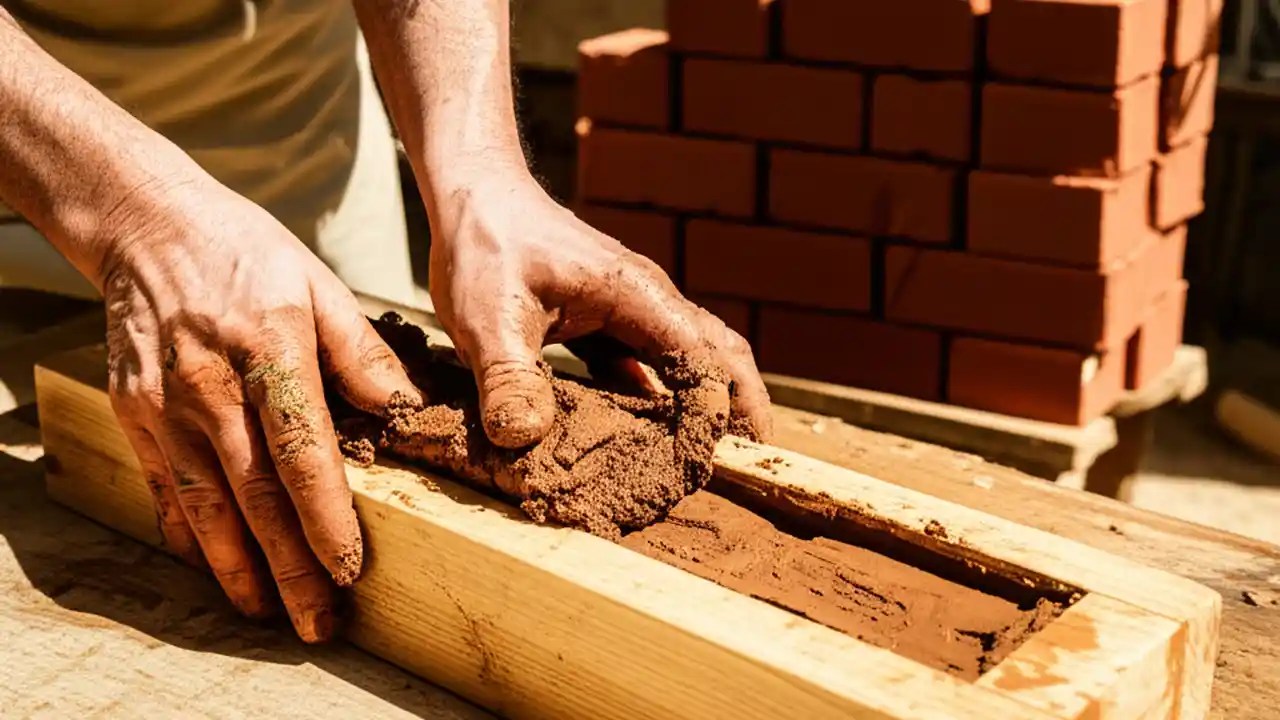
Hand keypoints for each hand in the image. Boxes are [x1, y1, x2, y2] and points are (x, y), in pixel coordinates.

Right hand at [100, 179, 419, 641]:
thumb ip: (361, 351)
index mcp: (271, 352)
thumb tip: (401, 406)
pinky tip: (214, 567)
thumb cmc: (245, 251)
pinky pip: (164, 489)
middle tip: (316, 620)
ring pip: (206, 506)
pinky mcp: (136, 415)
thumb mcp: (318, 283)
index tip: (348, 568)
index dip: (325, 519)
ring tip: (268, 611)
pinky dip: (190, 534)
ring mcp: (167, 407)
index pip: (302, 454)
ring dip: (238, 567)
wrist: (148, 226)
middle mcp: (213, 389)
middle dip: (289, 567)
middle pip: (255, 497)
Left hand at [428, 168, 771, 447]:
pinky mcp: (607, 322)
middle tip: (751, 464)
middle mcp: (648, 301)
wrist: (474, 193)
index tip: (712, 459)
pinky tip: (652, 439)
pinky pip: (650, 364)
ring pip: (690, 359)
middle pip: (720, 355)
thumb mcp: (488, 317)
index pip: (703, 357)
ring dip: (705, 405)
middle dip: (741, 407)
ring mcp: (630, 311)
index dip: (716, 409)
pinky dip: (662, 400)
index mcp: (637, 296)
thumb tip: (523, 438)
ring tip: (708, 463)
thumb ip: (509, 378)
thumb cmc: (485, 244)